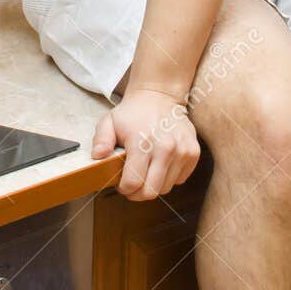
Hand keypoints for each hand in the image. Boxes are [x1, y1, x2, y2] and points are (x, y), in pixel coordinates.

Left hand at [91, 86, 200, 200]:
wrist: (159, 95)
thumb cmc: (133, 112)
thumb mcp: (109, 122)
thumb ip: (101, 140)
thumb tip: (98, 156)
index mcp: (142, 142)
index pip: (133, 183)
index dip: (124, 189)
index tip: (122, 184)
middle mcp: (165, 148)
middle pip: (151, 192)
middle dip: (138, 193)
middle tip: (133, 185)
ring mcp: (182, 151)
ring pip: (166, 188)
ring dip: (154, 185)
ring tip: (146, 172)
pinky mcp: (193, 152)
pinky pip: (180, 180)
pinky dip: (169, 177)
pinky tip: (160, 165)